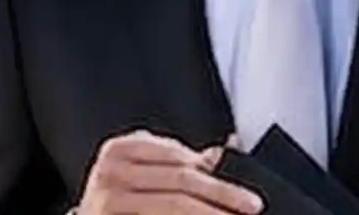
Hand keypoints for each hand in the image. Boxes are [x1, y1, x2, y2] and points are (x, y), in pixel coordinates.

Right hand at [72, 129, 262, 213]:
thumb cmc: (121, 201)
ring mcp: (106, 202)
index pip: (180, 158)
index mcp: (120, 150)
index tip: (246, 190)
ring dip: (210, 213)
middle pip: (180, 181)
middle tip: (252, 206)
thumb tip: (227, 151)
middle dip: (222, 195)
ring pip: (173, 206)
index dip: (216, 174)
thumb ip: (180, 162)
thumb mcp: (145, 173)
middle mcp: (109, 173)